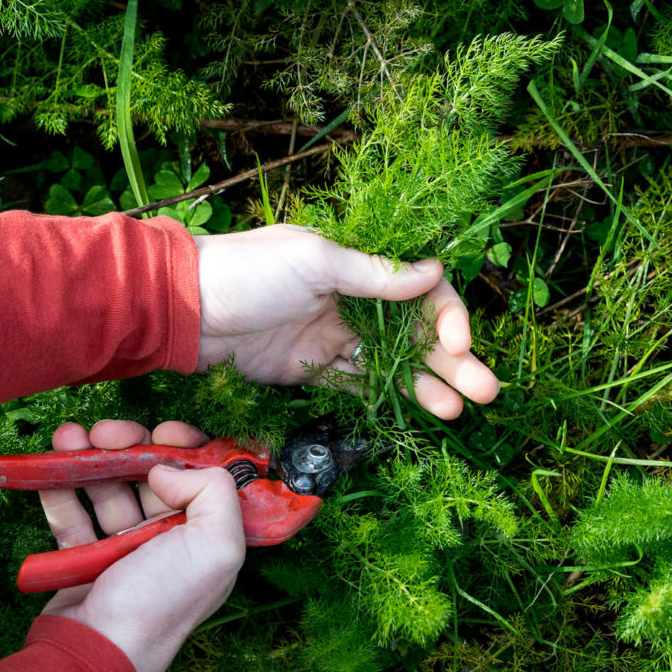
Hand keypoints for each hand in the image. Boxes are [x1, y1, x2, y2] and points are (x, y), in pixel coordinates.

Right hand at [38, 419, 243, 671]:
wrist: (95, 653)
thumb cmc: (158, 603)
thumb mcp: (215, 547)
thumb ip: (214, 492)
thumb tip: (169, 470)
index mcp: (206, 538)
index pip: (202, 477)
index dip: (184, 448)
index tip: (162, 432)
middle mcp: (169, 542)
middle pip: (151, 477)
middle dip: (128, 446)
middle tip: (105, 431)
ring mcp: (124, 551)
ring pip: (108, 489)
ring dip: (87, 458)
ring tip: (66, 436)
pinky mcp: (83, 561)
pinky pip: (73, 515)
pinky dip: (59, 489)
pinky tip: (46, 467)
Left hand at [194, 224, 499, 418]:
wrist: (183, 310)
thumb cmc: (247, 270)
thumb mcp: (314, 261)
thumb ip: (374, 275)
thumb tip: (433, 271)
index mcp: (355, 264)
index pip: (419, 289)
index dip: (445, 315)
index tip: (459, 342)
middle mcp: (351, 299)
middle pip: (416, 333)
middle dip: (455, 360)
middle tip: (487, 390)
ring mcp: (333, 336)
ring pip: (395, 364)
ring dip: (430, 384)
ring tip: (461, 410)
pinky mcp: (312, 369)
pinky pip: (362, 384)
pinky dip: (392, 396)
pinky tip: (423, 410)